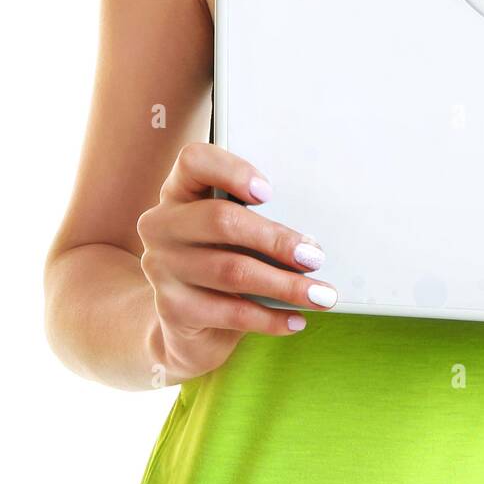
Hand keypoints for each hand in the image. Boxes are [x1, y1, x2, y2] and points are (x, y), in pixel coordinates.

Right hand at [137, 141, 338, 382]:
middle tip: (315, 257)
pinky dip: (271, 318)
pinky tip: (296, 319)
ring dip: (284, 285)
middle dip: (276, 239)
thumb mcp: (233, 232)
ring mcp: (162, 267)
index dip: (231, 171)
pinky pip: (231, 312)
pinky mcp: (172, 309)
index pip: (194, 161)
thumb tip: (310, 239)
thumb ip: (256, 219)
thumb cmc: (222, 260)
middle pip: (221, 220)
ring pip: (232, 271)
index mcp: (180, 191)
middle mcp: (162, 225)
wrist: (187, 323)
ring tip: (320, 294)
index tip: (269, 192)